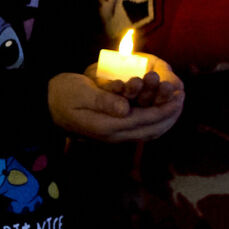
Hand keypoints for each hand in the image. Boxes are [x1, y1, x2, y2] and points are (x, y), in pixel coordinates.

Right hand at [52, 62, 184, 142]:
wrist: (46, 106)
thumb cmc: (63, 94)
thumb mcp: (81, 92)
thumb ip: (104, 100)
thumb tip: (125, 108)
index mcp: (107, 126)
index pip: (143, 120)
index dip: (163, 109)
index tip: (178, 97)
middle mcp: (113, 134)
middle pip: (149, 130)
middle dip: (168, 116)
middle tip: (182, 100)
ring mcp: (112, 135)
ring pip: (146, 133)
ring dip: (163, 121)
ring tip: (176, 107)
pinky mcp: (111, 131)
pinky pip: (139, 131)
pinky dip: (153, 123)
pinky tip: (160, 113)